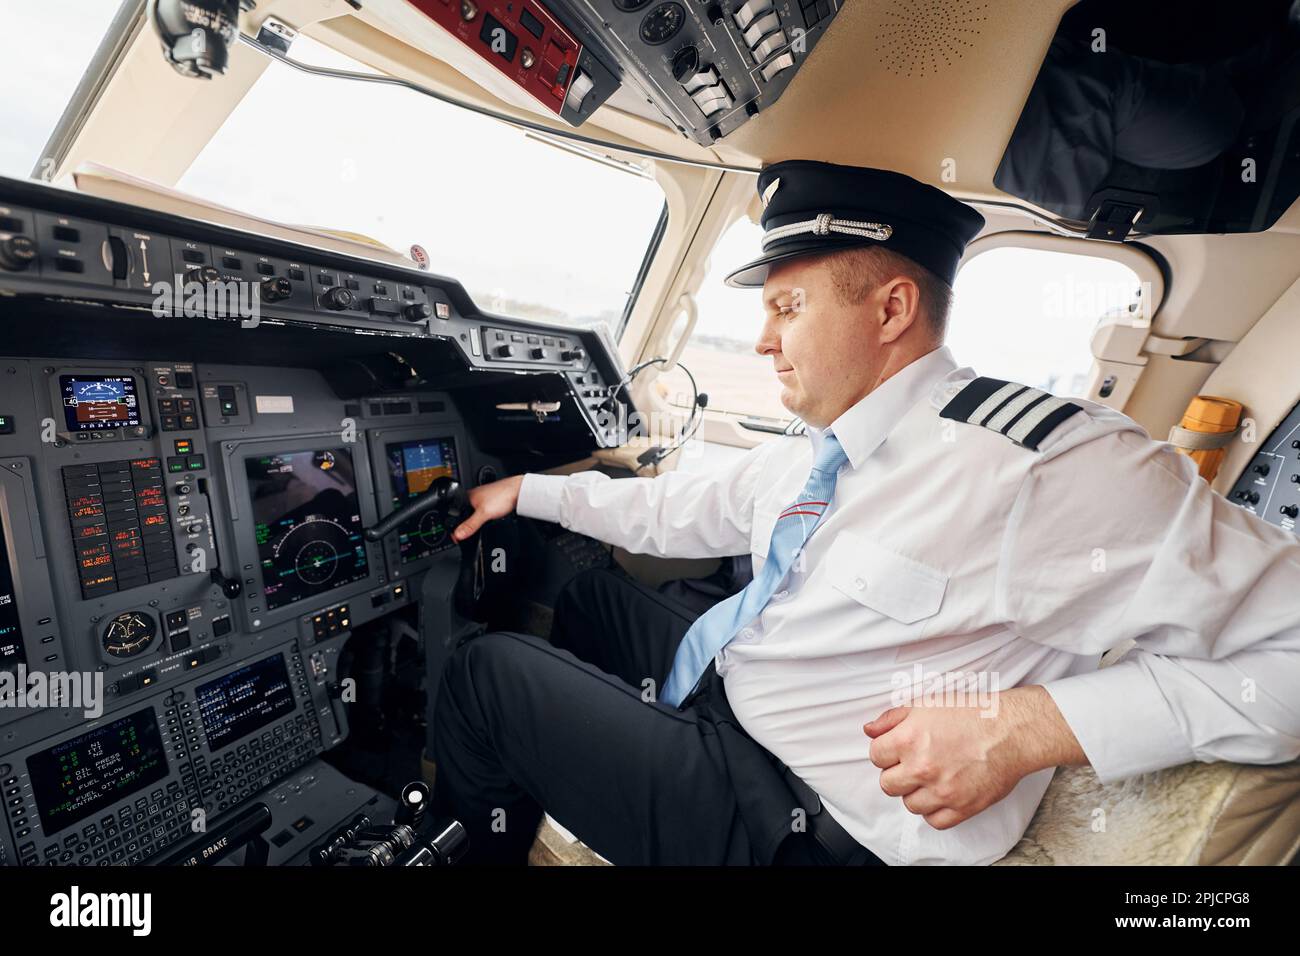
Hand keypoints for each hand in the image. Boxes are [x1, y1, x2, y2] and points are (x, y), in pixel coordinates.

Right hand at [452, 474, 524, 541]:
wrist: (519, 491)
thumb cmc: (502, 495)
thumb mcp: (483, 514)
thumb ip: (470, 525)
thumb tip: (458, 534)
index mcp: (468, 497)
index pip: (456, 512)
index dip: (456, 525)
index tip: (459, 536)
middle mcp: (474, 496)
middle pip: (466, 513)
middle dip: (468, 523)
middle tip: (472, 531)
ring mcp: (483, 497)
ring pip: (475, 512)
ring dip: (477, 520)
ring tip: (482, 524)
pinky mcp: (492, 500)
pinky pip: (485, 511)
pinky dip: (486, 516)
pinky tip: (490, 519)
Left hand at [863, 685, 1085, 829]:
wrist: (1012, 730)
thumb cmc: (972, 712)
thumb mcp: (926, 704)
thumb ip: (892, 718)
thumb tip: (869, 730)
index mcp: (908, 739)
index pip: (875, 756)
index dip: (886, 751)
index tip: (899, 749)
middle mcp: (921, 767)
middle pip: (888, 784)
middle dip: (897, 773)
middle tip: (914, 763)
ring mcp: (942, 791)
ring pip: (909, 804)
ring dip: (916, 792)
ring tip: (932, 777)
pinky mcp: (962, 807)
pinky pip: (934, 821)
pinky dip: (935, 811)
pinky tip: (943, 793)